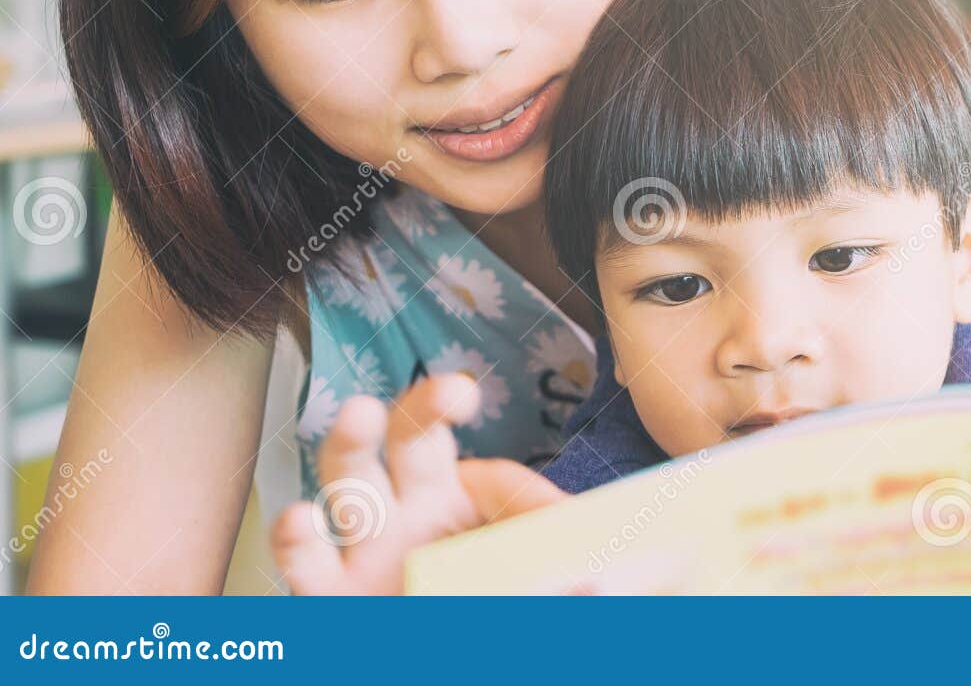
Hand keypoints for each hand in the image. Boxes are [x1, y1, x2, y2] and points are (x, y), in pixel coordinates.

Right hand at [270, 373, 565, 593]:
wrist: (473, 665)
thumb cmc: (508, 607)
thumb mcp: (551, 578)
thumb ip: (563, 563)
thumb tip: (593, 579)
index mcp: (466, 499)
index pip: (492, 477)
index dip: (524, 497)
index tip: (557, 522)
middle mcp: (411, 512)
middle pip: (409, 440)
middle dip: (425, 409)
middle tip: (452, 392)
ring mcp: (368, 550)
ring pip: (350, 481)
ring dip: (350, 443)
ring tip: (360, 414)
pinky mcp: (333, 596)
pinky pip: (306, 565)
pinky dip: (297, 540)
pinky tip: (301, 519)